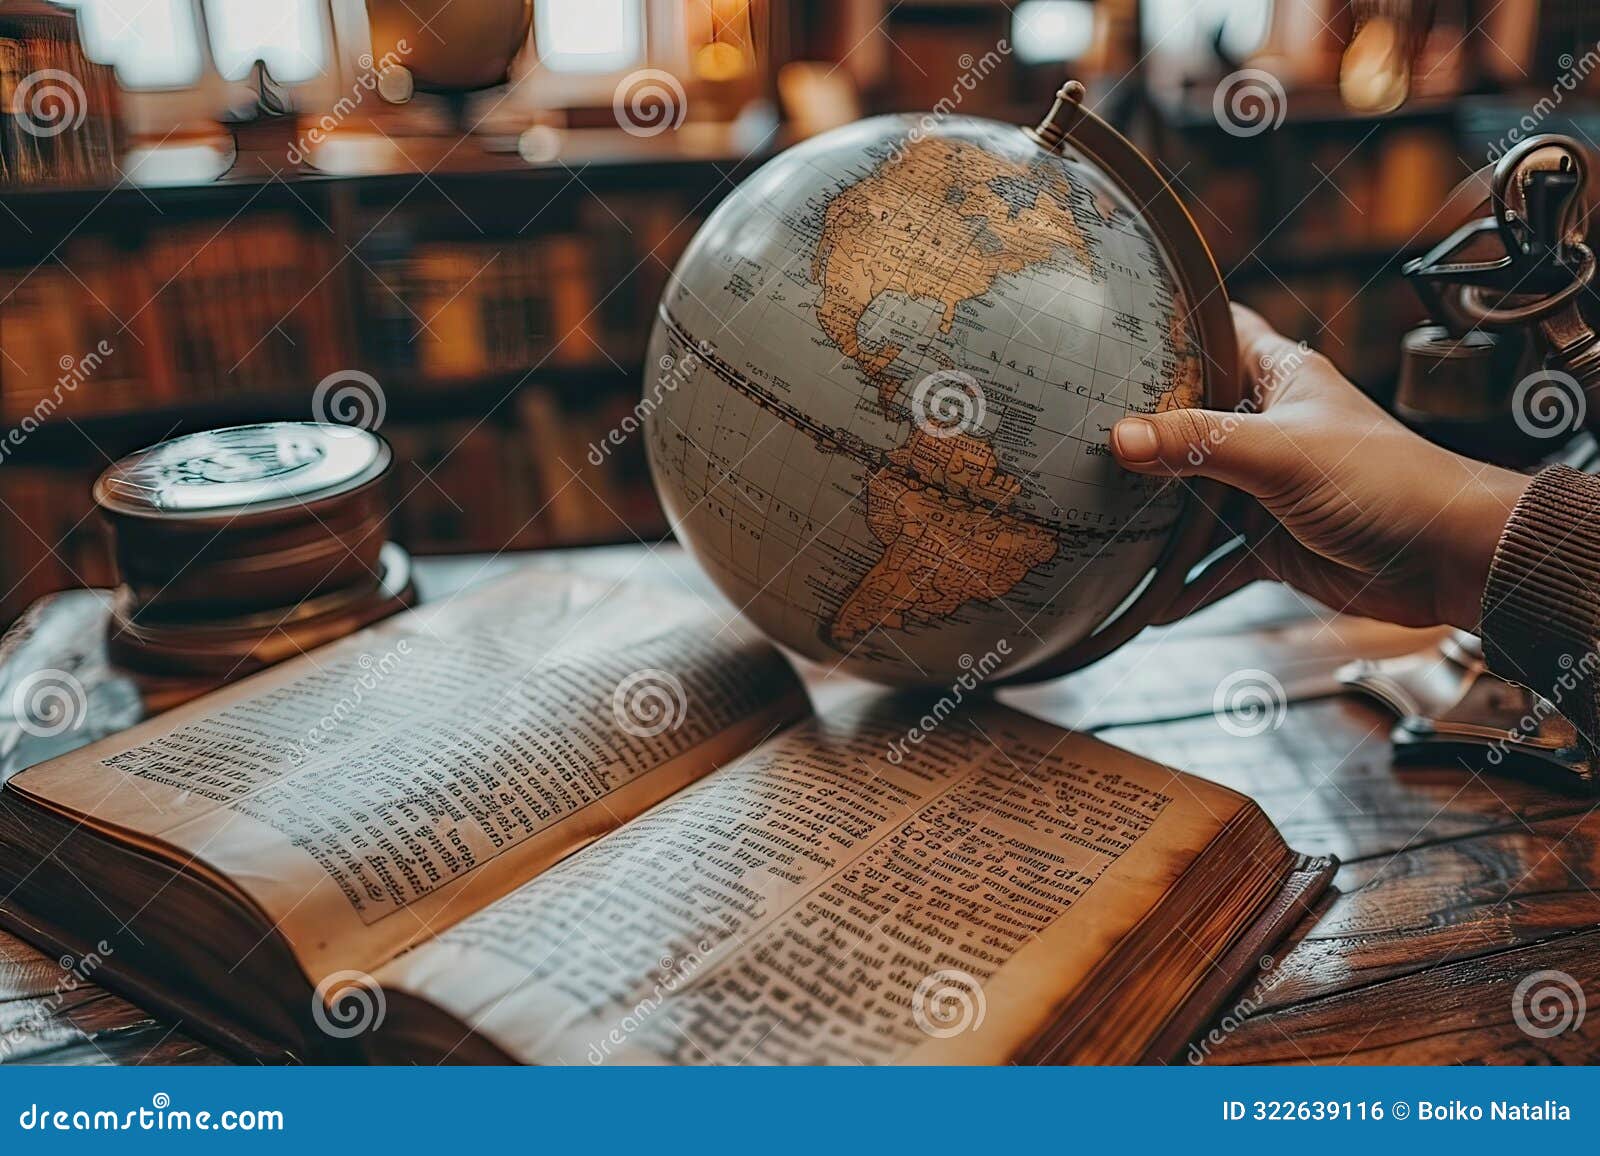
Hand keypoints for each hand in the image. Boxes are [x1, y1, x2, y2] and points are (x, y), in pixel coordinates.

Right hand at [1110, 305, 1530, 630]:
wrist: (1451, 559)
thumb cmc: (1390, 483)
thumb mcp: (1281, 453)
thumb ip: (1198, 444)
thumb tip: (1122, 438)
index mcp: (1279, 380)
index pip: (1216, 334)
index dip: (1169, 330)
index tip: (1110, 335)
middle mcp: (1267, 429)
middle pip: (1188, 423)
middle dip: (1139, 436)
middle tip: (1075, 439)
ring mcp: (1267, 488)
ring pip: (1195, 497)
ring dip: (1156, 517)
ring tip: (1098, 523)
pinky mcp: (1273, 542)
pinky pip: (1216, 561)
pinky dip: (1187, 581)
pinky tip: (1151, 601)